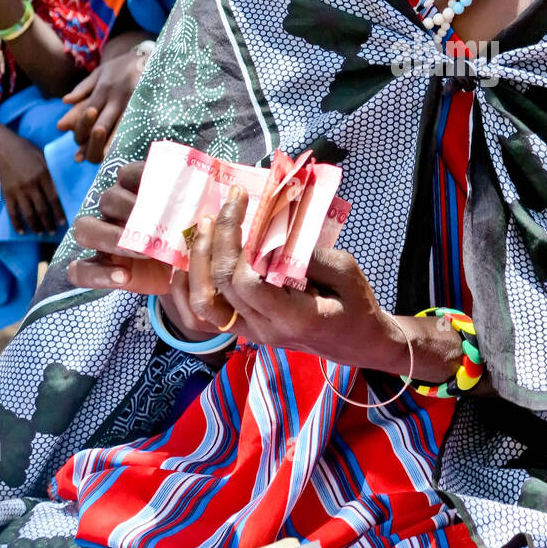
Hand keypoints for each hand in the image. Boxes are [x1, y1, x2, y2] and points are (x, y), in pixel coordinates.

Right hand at [0, 129, 65, 233]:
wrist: (3, 146)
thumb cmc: (27, 150)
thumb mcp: (44, 157)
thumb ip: (53, 172)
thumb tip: (66, 186)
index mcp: (43, 175)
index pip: (54, 199)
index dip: (59, 212)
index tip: (64, 222)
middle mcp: (31, 185)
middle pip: (42, 209)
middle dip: (49, 223)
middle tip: (53, 232)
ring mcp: (18, 190)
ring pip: (28, 213)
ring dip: (36, 226)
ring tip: (41, 233)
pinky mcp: (7, 193)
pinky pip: (12, 212)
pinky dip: (17, 224)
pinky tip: (22, 232)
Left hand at [57, 49, 142, 163]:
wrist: (149, 53)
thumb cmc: (122, 66)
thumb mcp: (100, 71)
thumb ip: (83, 88)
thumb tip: (65, 101)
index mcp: (103, 88)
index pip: (88, 113)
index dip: (81, 131)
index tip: (77, 147)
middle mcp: (116, 95)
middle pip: (102, 123)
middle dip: (93, 141)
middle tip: (86, 158)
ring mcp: (133, 99)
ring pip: (120, 125)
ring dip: (112, 142)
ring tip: (105, 158)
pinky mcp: (147, 102)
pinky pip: (137, 121)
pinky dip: (132, 135)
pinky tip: (129, 147)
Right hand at [68, 159, 229, 358]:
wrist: (188, 274)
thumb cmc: (197, 236)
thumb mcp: (208, 217)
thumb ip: (218, 198)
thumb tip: (246, 180)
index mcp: (140, 190)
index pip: (128, 173)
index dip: (141, 176)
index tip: (166, 189)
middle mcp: (116, 210)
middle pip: (107, 198)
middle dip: (129, 209)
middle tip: (156, 226)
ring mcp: (103, 238)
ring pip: (85, 228)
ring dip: (109, 238)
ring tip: (140, 254)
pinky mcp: (99, 267)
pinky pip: (79, 269)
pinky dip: (97, 274)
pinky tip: (123, 278)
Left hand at [182, 187, 406, 371]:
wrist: (357, 342)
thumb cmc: (356, 305)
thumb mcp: (346, 272)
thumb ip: (308, 254)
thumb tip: (272, 231)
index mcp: (293, 318)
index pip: (248, 284)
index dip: (239, 246)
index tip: (248, 209)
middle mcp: (264, 329)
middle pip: (221, 287)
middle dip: (217, 239)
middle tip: (227, 204)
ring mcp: (250, 333)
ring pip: (203, 305)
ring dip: (197, 263)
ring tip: (204, 228)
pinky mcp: (244, 329)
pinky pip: (203, 316)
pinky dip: (189, 288)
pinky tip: (190, 260)